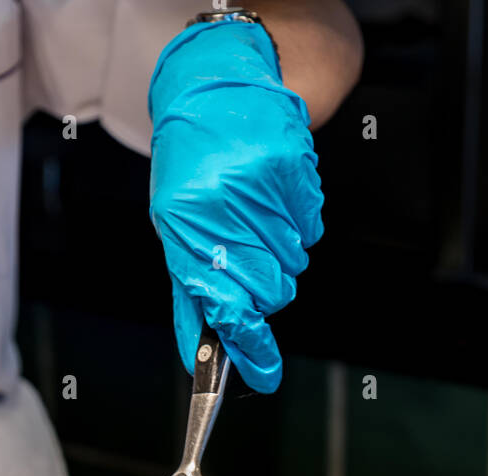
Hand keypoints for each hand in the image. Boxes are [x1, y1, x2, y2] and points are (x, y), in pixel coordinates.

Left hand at [149, 18, 323, 392]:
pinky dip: (297, 222)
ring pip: (293, 263)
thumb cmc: (193, 165)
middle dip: (263, 285)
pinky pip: (310, 229)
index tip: (265, 374)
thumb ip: (191, 297)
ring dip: (280, 251)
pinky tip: (274, 196)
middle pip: (270, 292)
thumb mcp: (176, 230)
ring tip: (255, 213)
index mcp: (186, 229)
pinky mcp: (294, 173)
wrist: (219, 88)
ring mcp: (262, 190)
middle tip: (248, 252)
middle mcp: (223, 210)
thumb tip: (197, 357)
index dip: (249, 345)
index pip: (227, 306)